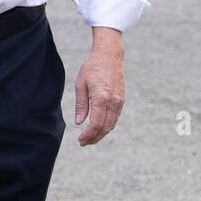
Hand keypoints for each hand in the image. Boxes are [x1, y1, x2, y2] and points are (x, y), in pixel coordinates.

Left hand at [75, 27, 125, 145]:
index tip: (80, 140)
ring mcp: (119, 102)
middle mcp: (113, 102)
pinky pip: (114, 118)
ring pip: (111, 125)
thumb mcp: (80, 84)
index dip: (88, 135)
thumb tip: (79, 122)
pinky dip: (106, 126)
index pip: (96, 124)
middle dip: (94, 138)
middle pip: (105, 128)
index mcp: (102, 98)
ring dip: (100, 134)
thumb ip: (81, 105)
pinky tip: (97, 128)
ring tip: (89, 138)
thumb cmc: (92, 68)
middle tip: (83, 143)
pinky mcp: (121, 101)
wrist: (109, 57)